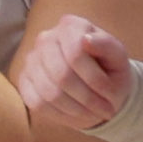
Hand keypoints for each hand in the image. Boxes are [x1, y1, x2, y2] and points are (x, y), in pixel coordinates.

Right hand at [12, 13, 137, 130]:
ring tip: (95, 115)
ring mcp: (31, 60)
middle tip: (106, 111)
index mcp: (70, 26)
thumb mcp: (118, 57)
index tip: (112, 94)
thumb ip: (107, 45)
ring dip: (77, 109)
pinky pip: (38, 103)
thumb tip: (86, 39)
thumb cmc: (110, 69)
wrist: (99, 85)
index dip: (95, 79)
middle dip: (87, 98)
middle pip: (61, 75)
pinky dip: (61, 114)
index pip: (75, 54)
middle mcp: (45, 38)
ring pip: (49, 92)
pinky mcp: (24, 81)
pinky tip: (76, 114)